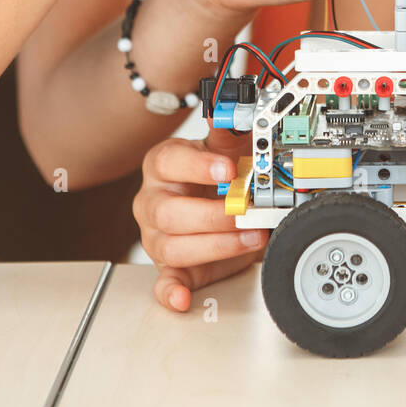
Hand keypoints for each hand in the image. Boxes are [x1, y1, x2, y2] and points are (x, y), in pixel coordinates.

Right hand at [133, 128, 267, 311]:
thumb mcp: (225, 150)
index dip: (197, 166)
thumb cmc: (215, 176)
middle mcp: (154, 202)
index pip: (168, 162)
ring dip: (216, 245)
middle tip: (247, 212)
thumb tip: (236, 109)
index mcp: (163, 166)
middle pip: (169, 213)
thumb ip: (229, 132)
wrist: (217, 204)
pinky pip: (163, 283)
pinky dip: (171, 292)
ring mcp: (158, 236)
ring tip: (251, 238)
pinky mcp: (170, 266)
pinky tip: (182, 297)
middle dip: (214, 215)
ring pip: (172, 246)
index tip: (227, 169)